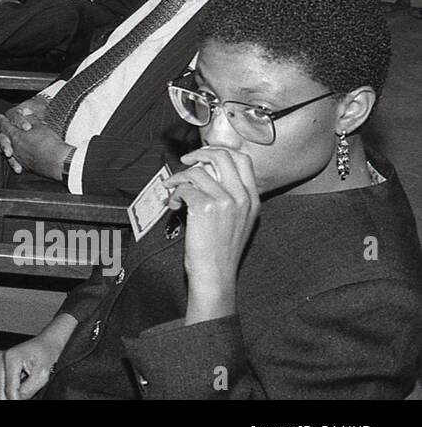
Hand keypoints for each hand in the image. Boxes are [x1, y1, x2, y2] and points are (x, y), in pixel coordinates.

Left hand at [0, 102, 68, 180]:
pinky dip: (13, 158)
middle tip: (0, 130)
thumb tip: (26, 112)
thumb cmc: (50, 144)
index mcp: (17, 135)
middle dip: (1, 133)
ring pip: (6, 151)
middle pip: (2, 139)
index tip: (1, 118)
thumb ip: (31, 118)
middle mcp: (14, 147)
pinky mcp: (25, 166)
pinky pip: (14, 161)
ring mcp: (18, 158)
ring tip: (7, 143)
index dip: (2, 121)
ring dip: (6, 146)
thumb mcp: (41, 126)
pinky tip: (16, 157)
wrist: (58, 162)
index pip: (5, 126)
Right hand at [0, 317, 73, 398]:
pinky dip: (2, 393)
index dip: (15, 401)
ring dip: (4, 397)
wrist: (46, 344)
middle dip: (8, 399)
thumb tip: (16, 400)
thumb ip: (28, 390)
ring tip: (15, 398)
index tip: (22, 404)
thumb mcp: (41, 375)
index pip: (9, 389)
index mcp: (10, 359)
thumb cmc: (45, 355)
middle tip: (19, 401)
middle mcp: (0, 360)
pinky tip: (12, 396)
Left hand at [164, 146, 260, 322]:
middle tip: (185, 162)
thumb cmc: (220, 250)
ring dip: (179, 178)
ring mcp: (225, 201)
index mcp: (252, 199)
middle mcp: (242, 197)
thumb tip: (207, 174)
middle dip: (200, 154)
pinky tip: (174, 205)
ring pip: (197, 171)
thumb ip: (231, 197)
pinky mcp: (205, 207)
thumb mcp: (238, 221)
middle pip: (222, 156)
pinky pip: (184, 187)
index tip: (204, 156)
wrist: (215, 274)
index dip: (220, 152)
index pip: (243, 160)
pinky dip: (174, 193)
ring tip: (174, 190)